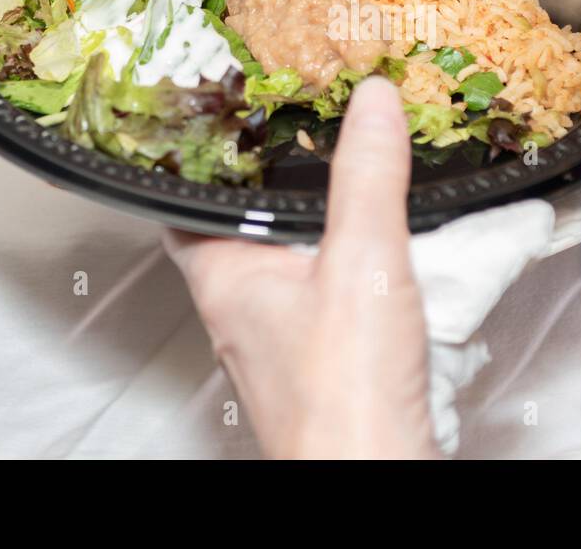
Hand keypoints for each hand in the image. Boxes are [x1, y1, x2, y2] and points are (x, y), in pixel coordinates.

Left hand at [164, 77, 438, 458]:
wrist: (373, 477)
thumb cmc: (344, 398)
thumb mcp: (362, 261)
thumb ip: (367, 178)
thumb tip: (371, 103)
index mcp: (224, 278)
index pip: (182, 202)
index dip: (198, 157)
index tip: (222, 116)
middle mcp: (243, 310)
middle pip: (244, 226)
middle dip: (279, 183)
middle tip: (308, 135)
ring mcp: (283, 340)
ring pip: (293, 263)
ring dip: (326, 227)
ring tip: (362, 181)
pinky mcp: (326, 363)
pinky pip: (335, 298)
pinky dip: (362, 268)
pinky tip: (398, 257)